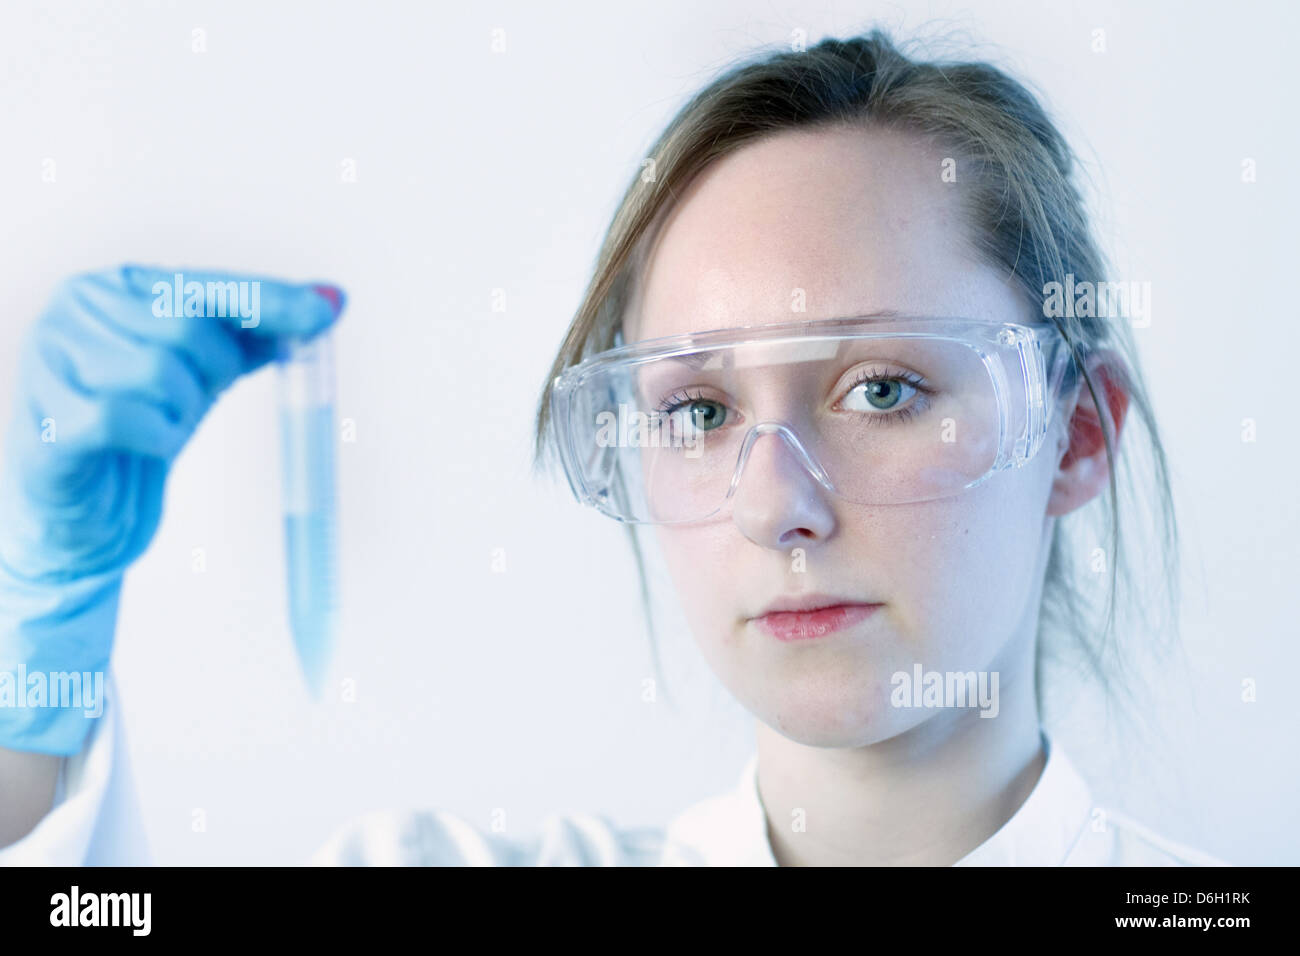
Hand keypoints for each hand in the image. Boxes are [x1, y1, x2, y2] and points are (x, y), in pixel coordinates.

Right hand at [0, 265, 344, 753]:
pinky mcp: (47, 418)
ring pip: (157, 373)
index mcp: (117, 285)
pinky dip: (153, 439)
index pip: (206, 286)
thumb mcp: (206, 371)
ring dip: (179, 412)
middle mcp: (75, 308)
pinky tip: (142, 446)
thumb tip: (332, 298)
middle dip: (211, 374)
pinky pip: (125, 419)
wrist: (89, 510)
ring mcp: (50, 360)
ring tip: (159, 425)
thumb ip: (258, 332)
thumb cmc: (144, 425)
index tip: (326, 313)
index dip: (269, 301)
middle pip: (187, 330)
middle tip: (191, 402)